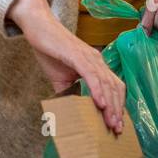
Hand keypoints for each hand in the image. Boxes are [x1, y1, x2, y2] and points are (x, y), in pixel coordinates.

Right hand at [7, 0, 124, 133]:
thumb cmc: (50, 51)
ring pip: (105, 83)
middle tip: (116, 129)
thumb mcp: (60, 78)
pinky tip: (100, 103)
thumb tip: (69, 112)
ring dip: (110, 104)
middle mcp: (97, 60)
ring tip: (110, 121)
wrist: (38, 28)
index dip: (118, 106)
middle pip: (114, 87)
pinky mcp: (77, 55)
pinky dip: (97, 90)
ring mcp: (89, 57)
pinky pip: (91, 75)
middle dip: (117, 110)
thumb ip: (68, 93)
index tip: (116, 125)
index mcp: (96, 65)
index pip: (114, 87)